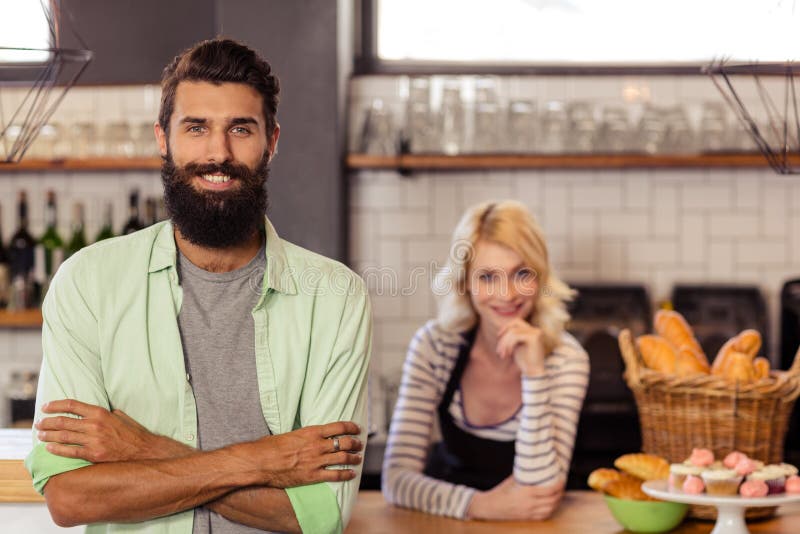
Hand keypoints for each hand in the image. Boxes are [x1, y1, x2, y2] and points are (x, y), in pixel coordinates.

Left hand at [35, 399, 192, 462]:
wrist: (144, 450)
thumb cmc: (132, 432)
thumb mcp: (120, 416)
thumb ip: (104, 413)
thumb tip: (91, 412)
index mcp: (100, 412)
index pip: (72, 405)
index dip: (55, 405)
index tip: (45, 407)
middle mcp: (95, 425)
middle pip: (63, 421)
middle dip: (47, 422)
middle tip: (39, 423)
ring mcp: (93, 440)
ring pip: (64, 436)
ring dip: (48, 435)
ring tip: (40, 435)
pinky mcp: (93, 454)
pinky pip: (70, 452)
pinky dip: (57, 449)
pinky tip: (48, 447)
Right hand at [242, 421, 363, 487]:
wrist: (260, 462)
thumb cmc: (270, 447)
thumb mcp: (291, 433)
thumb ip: (304, 435)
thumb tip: (310, 436)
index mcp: (311, 431)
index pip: (339, 427)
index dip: (351, 427)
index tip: (357, 428)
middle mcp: (317, 445)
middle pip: (344, 442)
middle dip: (355, 443)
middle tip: (359, 444)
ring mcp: (316, 461)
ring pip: (343, 458)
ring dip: (354, 458)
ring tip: (358, 458)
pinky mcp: (312, 476)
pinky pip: (335, 475)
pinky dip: (346, 474)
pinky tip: (351, 474)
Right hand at [466, 475, 564, 520]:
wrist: (490, 507)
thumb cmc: (500, 491)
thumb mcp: (512, 480)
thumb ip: (524, 475)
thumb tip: (533, 465)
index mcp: (527, 493)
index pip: (549, 490)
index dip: (559, 486)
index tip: (562, 480)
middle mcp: (530, 504)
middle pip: (553, 500)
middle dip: (560, 493)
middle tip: (562, 486)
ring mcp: (529, 513)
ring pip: (550, 509)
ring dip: (557, 502)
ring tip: (558, 495)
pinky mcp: (528, 518)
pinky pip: (544, 516)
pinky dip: (550, 510)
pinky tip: (551, 505)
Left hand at [496, 318, 546, 375]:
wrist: (533, 373)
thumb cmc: (525, 361)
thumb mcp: (516, 346)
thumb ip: (512, 337)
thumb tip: (501, 331)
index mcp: (532, 331)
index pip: (517, 321)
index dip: (506, 326)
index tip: (498, 336)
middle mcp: (536, 330)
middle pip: (515, 323)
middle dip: (504, 333)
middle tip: (499, 348)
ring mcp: (536, 333)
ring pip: (513, 331)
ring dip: (504, 343)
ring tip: (502, 354)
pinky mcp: (534, 337)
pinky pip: (516, 336)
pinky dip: (509, 345)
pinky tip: (508, 354)